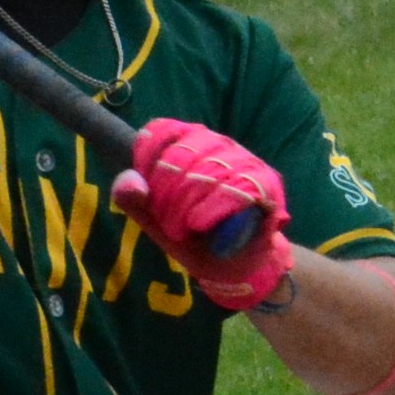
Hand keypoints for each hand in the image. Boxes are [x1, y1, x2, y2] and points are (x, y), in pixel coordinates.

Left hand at [109, 117, 292, 310]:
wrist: (237, 263)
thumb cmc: (195, 236)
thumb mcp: (156, 222)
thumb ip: (134, 201)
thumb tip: (129, 180)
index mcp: (190, 143)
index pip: (163, 132)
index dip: (148, 160)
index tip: (146, 193)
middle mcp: (218, 143)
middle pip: (179, 156)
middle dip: (166, 197)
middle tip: (172, 225)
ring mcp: (244, 159)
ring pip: (205, 172)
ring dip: (188, 208)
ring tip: (189, 228)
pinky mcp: (266, 181)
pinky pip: (233, 189)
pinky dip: (212, 211)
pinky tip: (204, 225)